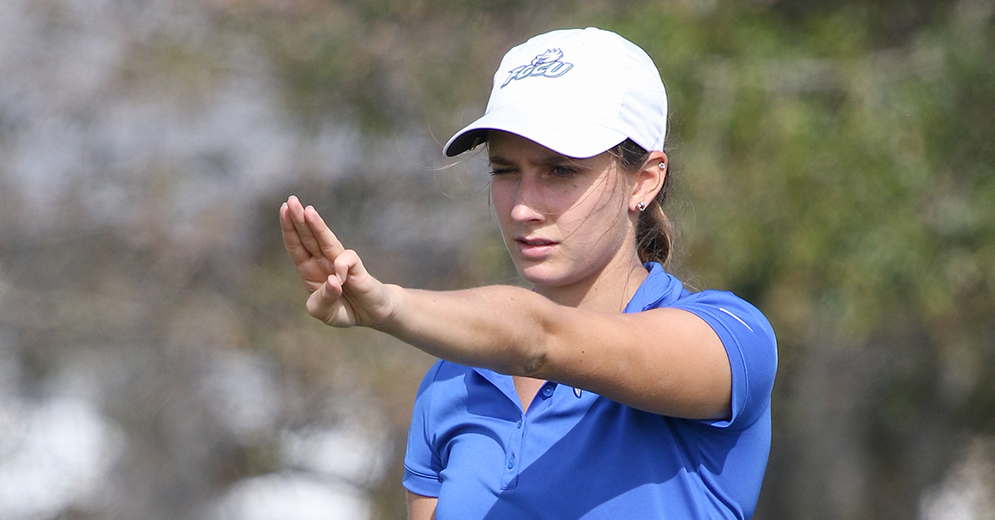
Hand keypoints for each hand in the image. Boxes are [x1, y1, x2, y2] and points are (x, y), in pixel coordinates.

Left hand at [279, 195, 396, 326]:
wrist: (371, 313)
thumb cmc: (344, 309)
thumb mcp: (324, 312)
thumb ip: (323, 300)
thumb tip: (334, 280)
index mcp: (309, 269)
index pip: (296, 245)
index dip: (289, 229)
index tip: (283, 210)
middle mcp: (322, 261)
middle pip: (308, 236)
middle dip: (299, 218)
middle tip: (291, 201)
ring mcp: (339, 262)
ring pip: (326, 240)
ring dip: (317, 227)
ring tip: (308, 211)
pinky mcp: (356, 268)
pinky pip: (347, 260)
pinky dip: (341, 267)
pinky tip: (340, 279)